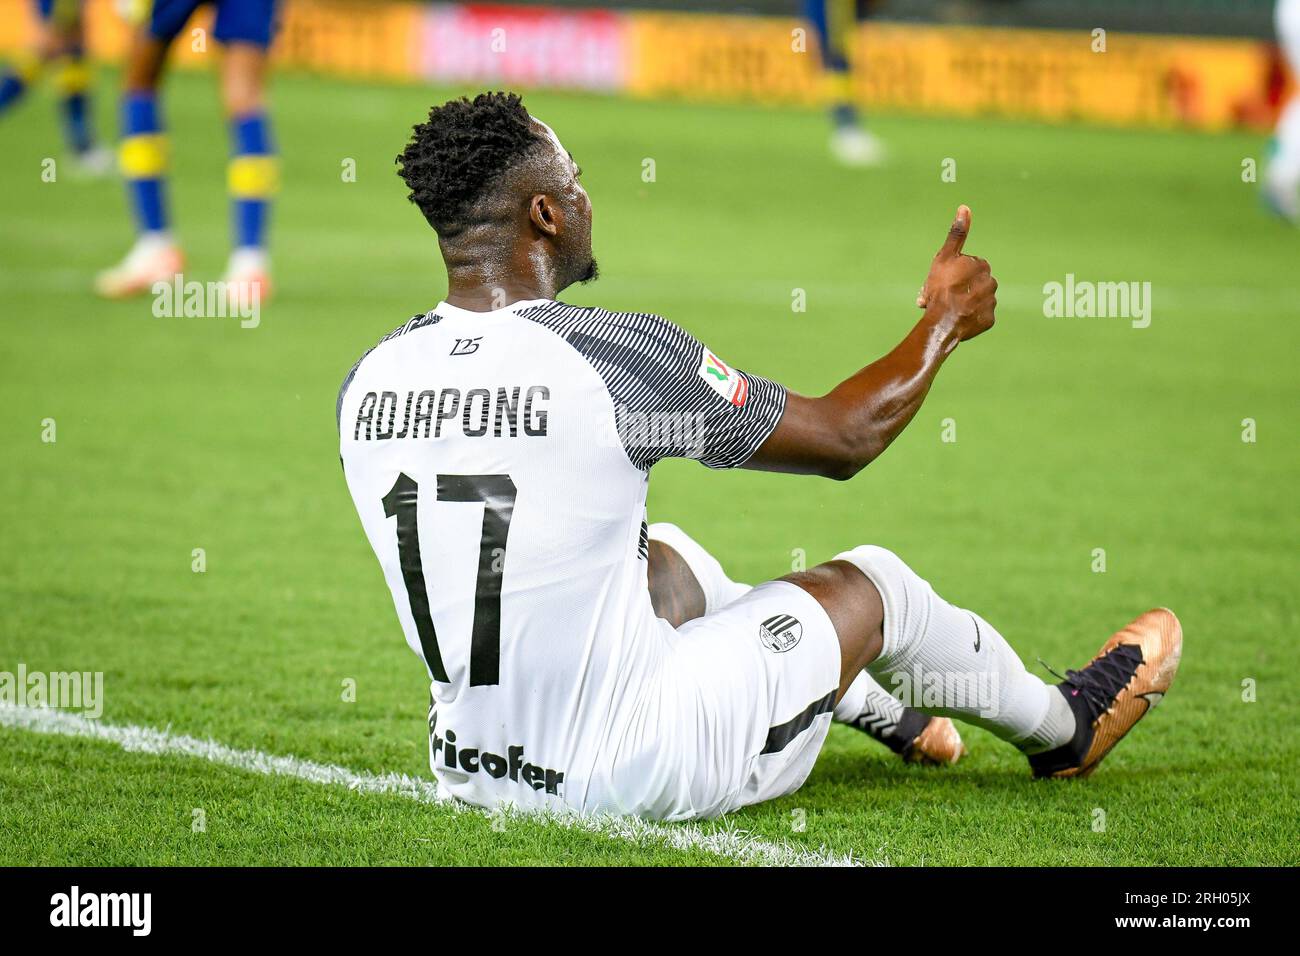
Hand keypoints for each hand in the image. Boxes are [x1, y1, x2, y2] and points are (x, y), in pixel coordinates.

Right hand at [916, 205, 996, 342]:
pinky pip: (978, 317)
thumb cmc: (942, 288)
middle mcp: (990, 282)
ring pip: (975, 300)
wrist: (944, 321)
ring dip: (963, 303)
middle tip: (941, 296)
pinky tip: (957, 319)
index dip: (951, 274)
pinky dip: (969, 318)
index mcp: (981, 265)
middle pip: (971, 284)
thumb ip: (957, 233)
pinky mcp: (988, 320)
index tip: (942, 281)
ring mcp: (990, 302)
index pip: (966, 266)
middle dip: (958, 289)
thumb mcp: (945, 257)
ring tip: (947, 309)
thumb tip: (965, 207)